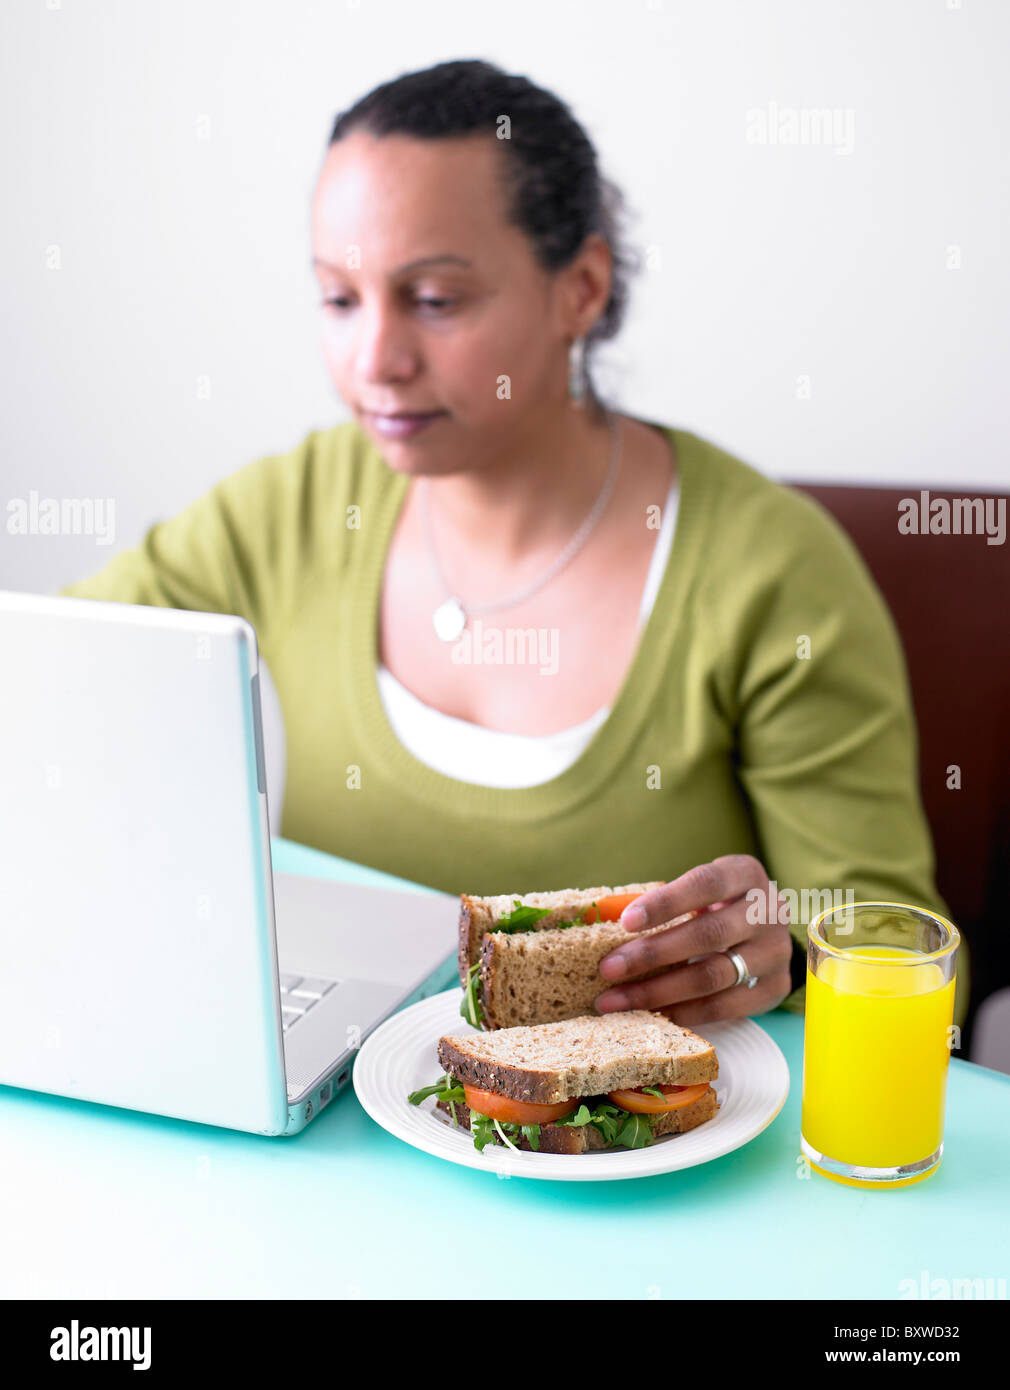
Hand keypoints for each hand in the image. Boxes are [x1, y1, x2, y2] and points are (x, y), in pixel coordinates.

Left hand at [594, 854, 792, 1025]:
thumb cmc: (716, 904)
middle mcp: (768, 912)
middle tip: (607, 968)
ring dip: (658, 991)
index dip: (665, 902)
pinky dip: (683, 1013)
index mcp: (745, 875)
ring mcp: (775, 953)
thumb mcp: (698, 891)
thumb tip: (602, 915)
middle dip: (651, 954)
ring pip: (712, 976)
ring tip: (615, 1000)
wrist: (766, 931)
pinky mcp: (774, 988)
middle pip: (707, 935)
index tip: (625, 921)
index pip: (705, 884)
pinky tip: (649, 1015)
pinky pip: (724, 1007)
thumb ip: (661, 901)